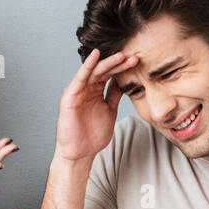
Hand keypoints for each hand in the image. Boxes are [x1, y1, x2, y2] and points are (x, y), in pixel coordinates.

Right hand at [55, 47, 137, 163]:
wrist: (80, 153)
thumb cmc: (93, 136)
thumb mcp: (109, 110)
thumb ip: (115, 95)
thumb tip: (124, 81)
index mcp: (96, 91)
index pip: (111, 75)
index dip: (124, 68)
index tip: (138, 62)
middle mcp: (87, 88)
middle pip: (104, 71)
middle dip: (119, 63)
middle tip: (134, 57)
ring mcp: (78, 91)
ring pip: (94, 72)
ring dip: (107, 63)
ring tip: (121, 55)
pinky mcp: (70, 96)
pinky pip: (79, 78)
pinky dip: (87, 66)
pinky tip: (95, 55)